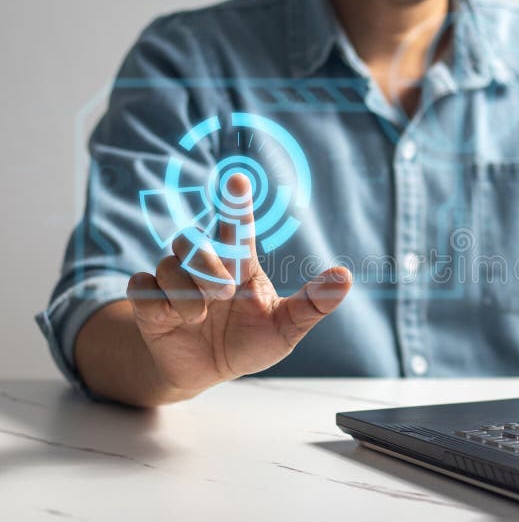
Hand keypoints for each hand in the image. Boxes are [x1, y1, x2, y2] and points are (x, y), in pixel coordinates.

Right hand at [126, 174, 350, 393]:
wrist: (209, 371)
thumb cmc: (250, 342)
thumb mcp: (285, 328)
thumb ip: (312, 304)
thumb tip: (345, 277)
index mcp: (239, 265)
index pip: (236, 226)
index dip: (236, 203)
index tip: (239, 180)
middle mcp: (204, 266)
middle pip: (191, 241)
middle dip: (204, 264)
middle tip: (222, 293)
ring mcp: (174, 282)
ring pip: (165, 264)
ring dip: (183, 292)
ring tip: (198, 317)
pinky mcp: (150, 303)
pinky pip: (140, 287)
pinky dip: (156, 304)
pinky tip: (171, 319)